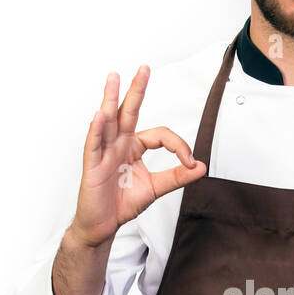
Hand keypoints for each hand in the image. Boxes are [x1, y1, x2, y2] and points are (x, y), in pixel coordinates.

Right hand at [71, 68, 206, 247]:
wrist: (103, 225)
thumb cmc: (122, 204)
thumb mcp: (156, 188)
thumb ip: (177, 177)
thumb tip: (201, 166)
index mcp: (134, 147)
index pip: (159, 135)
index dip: (177, 145)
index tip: (190, 161)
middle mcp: (118, 144)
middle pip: (129, 112)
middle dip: (137, 90)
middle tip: (145, 68)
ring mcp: (104, 152)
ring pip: (107, 121)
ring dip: (111, 99)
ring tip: (114, 78)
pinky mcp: (92, 165)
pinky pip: (94, 144)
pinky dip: (96, 129)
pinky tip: (100, 115)